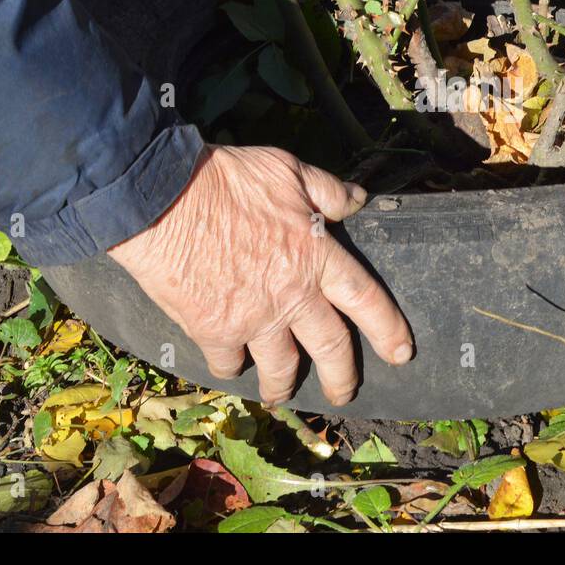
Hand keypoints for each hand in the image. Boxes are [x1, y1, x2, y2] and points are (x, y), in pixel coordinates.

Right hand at [107, 145, 411, 405]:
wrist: (162, 199)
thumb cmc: (225, 178)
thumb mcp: (287, 169)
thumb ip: (327, 189)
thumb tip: (358, 200)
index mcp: (316, 256)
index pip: (366, 300)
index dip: (388, 330)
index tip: (402, 353)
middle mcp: (292, 295)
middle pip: (331, 348)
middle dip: (342, 378)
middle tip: (345, 394)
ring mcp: (254, 318)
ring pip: (281, 368)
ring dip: (284, 386)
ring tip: (282, 393)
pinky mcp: (214, 331)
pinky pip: (229, 363)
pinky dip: (232, 367)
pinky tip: (232, 365)